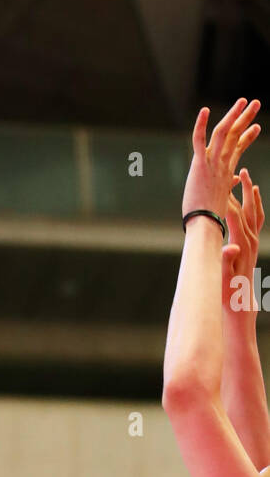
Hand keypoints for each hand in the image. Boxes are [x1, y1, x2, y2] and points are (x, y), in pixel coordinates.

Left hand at [183, 98, 260, 222]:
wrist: (204, 223)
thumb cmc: (209, 215)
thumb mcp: (222, 197)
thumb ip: (229, 184)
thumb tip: (236, 179)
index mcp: (226, 172)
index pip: (239, 148)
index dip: (247, 136)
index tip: (256, 127)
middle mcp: (222, 164)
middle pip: (235, 135)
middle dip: (246, 118)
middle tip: (255, 103)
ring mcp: (212, 163)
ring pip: (224, 133)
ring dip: (234, 114)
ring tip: (244, 101)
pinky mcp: (199, 164)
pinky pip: (199, 139)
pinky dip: (201, 124)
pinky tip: (204, 110)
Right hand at [224, 167, 263, 297]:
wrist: (240, 304)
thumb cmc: (228, 292)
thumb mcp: (224, 277)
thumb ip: (226, 261)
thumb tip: (231, 248)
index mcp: (241, 244)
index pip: (234, 216)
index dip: (226, 199)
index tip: (220, 184)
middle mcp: (250, 240)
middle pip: (248, 208)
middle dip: (244, 189)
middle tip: (241, 171)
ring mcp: (253, 242)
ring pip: (254, 211)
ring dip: (250, 193)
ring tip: (246, 177)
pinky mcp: (252, 244)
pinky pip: (256, 219)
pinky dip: (254, 205)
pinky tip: (251, 196)